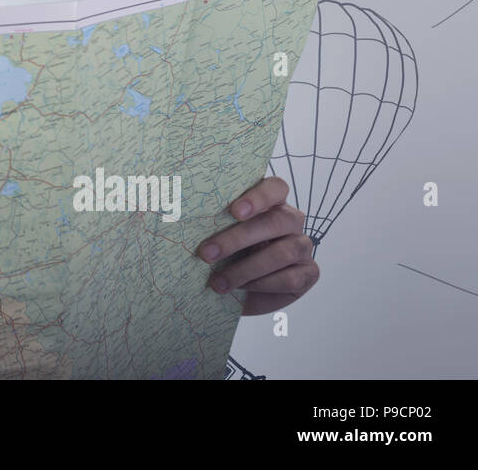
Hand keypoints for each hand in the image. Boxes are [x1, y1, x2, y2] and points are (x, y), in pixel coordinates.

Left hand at [196, 176, 317, 315]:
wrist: (236, 287)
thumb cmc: (223, 251)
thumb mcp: (213, 232)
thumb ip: (206, 218)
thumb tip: (168, 203)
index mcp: (270, 202)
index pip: (276, 188)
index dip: (258, 197)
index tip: (234, 211)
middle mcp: (290, 220)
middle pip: (275, 221)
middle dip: (238, 238)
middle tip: (205, 253)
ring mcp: (302, 245)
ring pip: (283, 252)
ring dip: (246, 268)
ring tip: (217, 282)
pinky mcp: (309, 272)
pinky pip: (290, 278)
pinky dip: (262, 284)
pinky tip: (241, 289)